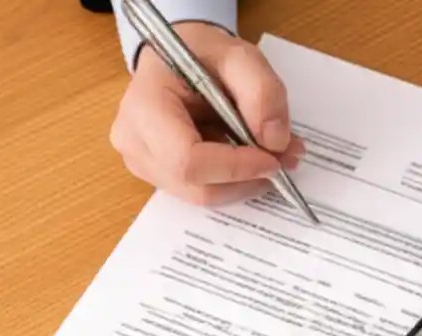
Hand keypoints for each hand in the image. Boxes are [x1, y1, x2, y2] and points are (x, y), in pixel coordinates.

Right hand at [109, 22, 305, 204]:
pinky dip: (234, 180)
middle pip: (197, 187)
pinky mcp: (158, 175)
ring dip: (245, 182)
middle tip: (287, 157)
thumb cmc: (201, 54)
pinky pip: (202, 190)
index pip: (187, 160)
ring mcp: (142, 163)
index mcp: (145, 107)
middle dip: (247, 178)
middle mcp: (134, 142)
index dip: (235, 167)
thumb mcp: (240, 56)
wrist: (177, 59)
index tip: (273, 158)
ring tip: (276, 155)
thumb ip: (262, 92)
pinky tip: (251, 157)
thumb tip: (275, 142)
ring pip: (203, 195)